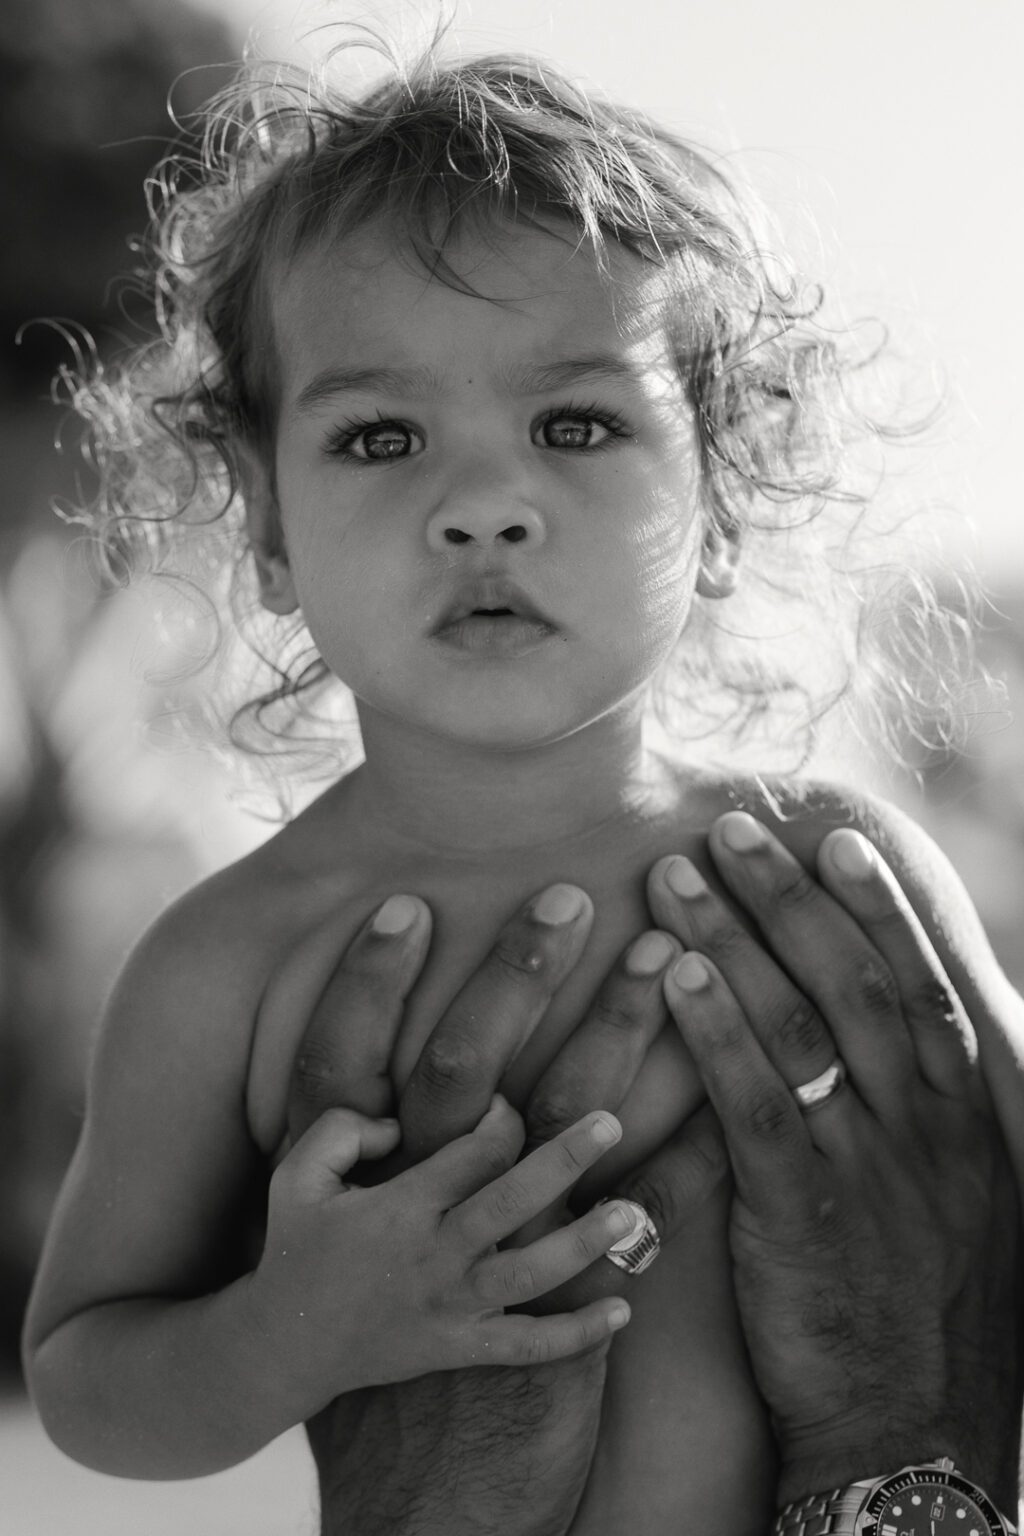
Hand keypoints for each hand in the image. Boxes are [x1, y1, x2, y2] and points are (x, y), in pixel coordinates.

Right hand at [248, 1096, 631, 1413]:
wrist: (284, 1346)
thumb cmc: (297, 1247)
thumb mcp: (296, 1175)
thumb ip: (343, 1128)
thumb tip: (399, 1121)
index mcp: (400, 1207)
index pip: (468, 1153)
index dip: (499, 1119)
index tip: (509, 1103)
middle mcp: (433, 1255)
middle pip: (510, 1202)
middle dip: (563, 1161)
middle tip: (610, 1122)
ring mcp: (452, 1307)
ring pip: (531, 1276)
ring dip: (583, 1244)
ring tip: (630, 1212)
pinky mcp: (460, 1348)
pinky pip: (526, 1347)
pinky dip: (576, 1336)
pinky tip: (623, 1311)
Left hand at [649, 813, 1022, 1509]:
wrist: (914, 1431)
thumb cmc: (924, 1308)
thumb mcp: (954, 1201)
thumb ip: (919, 1116)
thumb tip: (879, 1038)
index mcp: (966, 1120)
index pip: (921, 986)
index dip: (875, 909)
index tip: (832, 844)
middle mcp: (925, 1128)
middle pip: (854, 983)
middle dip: (790, 899)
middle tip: (729, 830)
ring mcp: (867, 1167)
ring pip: (800, 1026)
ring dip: (735, 940)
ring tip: (676, 878)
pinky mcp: (803, 1214)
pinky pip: (757, 1105)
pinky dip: (717, 1034)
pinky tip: (676, 978)